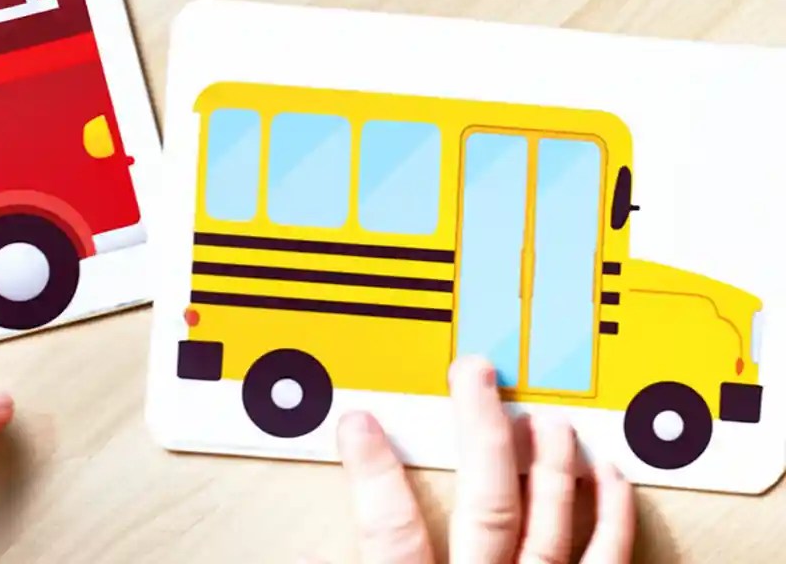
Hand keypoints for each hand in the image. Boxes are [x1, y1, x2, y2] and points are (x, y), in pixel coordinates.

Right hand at [329, 356, 633, 563]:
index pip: (391, 533)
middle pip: (485, 505)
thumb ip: (363, 561)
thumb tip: (308, 551)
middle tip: (473, 375)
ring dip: (548, 462)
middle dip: (480, 431)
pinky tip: (607, 476)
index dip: (373, 473)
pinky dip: (611, 514)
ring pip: (550, 525)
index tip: (359, 423)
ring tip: (541, 416)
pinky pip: (607, 559)